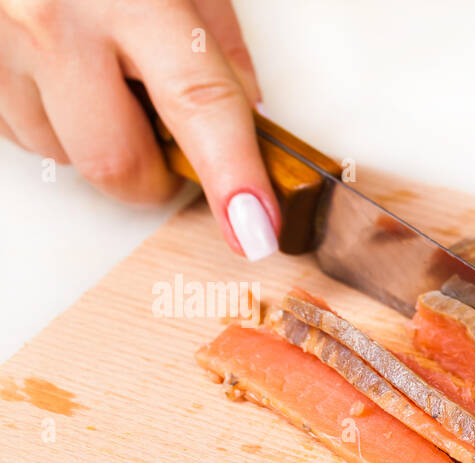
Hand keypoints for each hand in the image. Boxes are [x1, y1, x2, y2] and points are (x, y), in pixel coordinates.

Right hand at [0, 0, 278, 258]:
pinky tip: (54, 65)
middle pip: (117, 163)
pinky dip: (48, 117)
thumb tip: (246, 113)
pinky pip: (18, 132)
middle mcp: (50, 24)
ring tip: (94, 69)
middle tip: (164, 131)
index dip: (233, 176)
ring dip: (92, 136)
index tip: (255, 229)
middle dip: (153, 172)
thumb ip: (214, 37)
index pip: (198, 105)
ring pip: (62, 154)